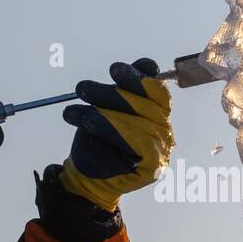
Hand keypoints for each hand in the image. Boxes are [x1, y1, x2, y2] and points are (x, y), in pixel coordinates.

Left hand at [58, 58, 174, 211]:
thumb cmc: (96, 140)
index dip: (138, 77)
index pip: (157, 91)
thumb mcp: (107, 107)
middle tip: (81, 89)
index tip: (114, 70)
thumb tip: (148, 65)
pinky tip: (90, 123)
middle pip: (147, 103)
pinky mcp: (153, 166)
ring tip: (77, 112)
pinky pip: (138, 140)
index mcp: (157, 113)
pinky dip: (112, 129)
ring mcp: (162, 149)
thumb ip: (125, 88)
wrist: (83, 176)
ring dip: (104, 112)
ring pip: (140, 121)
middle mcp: (164, 130)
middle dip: (111, 93)